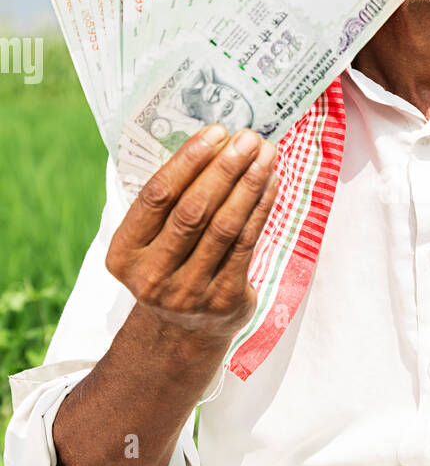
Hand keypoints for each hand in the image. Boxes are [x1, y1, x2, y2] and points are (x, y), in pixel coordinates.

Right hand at [105, 124, 278, 344]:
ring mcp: (189, 292)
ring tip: (265, 153)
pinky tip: (271, 183)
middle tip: (247, 138)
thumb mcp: (150, 242)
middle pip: (193, 209)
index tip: (215, 132)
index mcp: (124, 254)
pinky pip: (247, 244)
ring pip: (224, 226)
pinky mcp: (224, 300)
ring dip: (248, 184)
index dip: (188, 160)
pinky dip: (261, 208)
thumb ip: (169, 202)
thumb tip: (212, 142)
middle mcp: (152, 276)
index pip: (156, 196)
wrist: (182, 333)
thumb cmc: (169, 267)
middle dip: (224, 168)